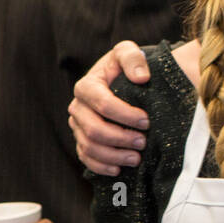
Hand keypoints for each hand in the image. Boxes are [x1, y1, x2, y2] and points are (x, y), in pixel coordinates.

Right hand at [69, 41, 151, 175]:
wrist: (120, 80)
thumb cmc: (124, 66)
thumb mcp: (127, 53)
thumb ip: (133, 59)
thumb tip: (141, 77)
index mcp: (86, 86)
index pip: (102, 103)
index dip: (124, 114)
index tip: (146, 121)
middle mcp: (78, 107)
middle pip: (94, 129)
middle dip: (120, 138)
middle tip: (143, 142)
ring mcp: (77, 125)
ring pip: (89, 146)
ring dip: (113, 156)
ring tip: (136, 158)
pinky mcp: (81, 139)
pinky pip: (85, 157)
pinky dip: (101, 166)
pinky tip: (119, 169)